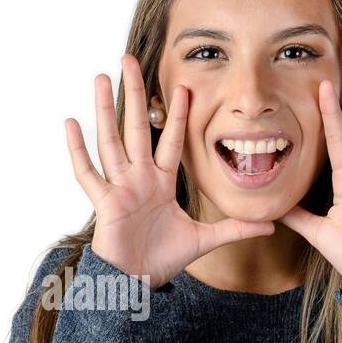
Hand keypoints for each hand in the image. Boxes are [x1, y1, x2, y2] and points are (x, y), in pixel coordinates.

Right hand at [65, 54, 274, 288]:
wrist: (135, 283)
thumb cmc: (162, 260)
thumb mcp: (205, 240)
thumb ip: (235, 229)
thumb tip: (270, 226)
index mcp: (160, 182)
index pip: (171, 141)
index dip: (178, 115)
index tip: (182, 87)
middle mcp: (138, 177)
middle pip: (137, 127)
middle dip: (136, 93)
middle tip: (129, 59)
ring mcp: (119, 187)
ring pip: (111, 140)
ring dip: (105, 109)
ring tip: (101, 77)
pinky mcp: (105, 202)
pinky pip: (88, 173)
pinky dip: (78, 150)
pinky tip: (71, 123)